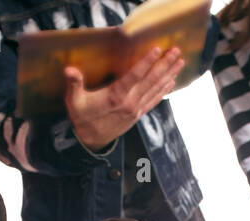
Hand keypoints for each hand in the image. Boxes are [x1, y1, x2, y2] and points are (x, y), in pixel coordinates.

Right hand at [64, 46, 183, 151]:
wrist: (90, 141)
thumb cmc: (82, 117)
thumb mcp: (74, 101)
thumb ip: (74, 84)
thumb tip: (69, 70)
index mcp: (115, 97)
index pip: (134, 77)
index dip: (146, 63)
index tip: (157, 50)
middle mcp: (129, 103)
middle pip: (150, 81)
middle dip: (164, 65)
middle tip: (176, 51)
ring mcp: (136, 109)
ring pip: (156, 89)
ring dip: (169, 75)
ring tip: (180, 62)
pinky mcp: (138, 114)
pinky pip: (154, 100)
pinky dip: (164, 90)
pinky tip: (171, 80)